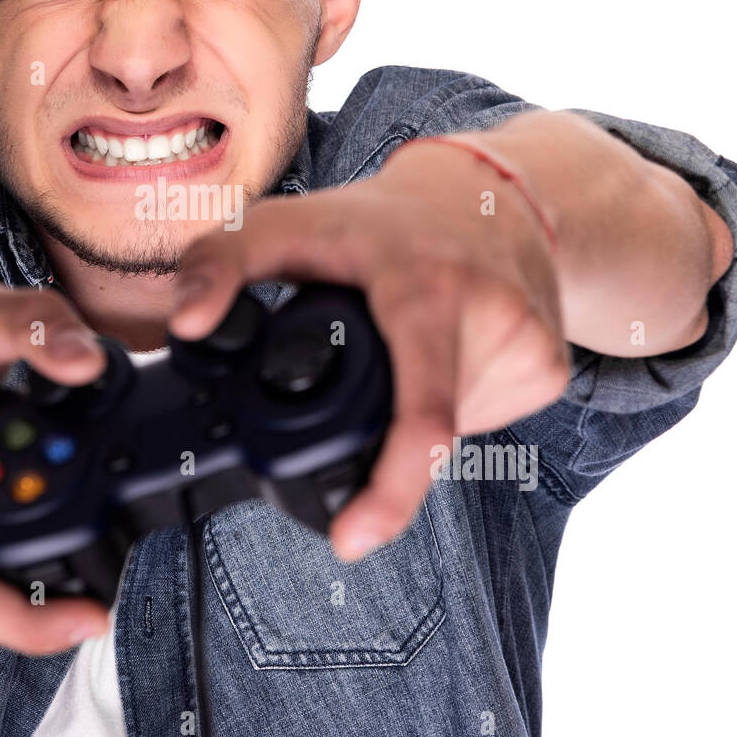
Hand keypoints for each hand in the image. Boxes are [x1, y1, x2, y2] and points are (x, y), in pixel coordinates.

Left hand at [168, 140, 569, 560]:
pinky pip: (480, 423)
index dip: (389, 490)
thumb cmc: (382, 221)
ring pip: (448, 434)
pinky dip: (449, 407)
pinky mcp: (550, 370)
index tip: (350, 541)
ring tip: (406, 342)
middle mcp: (492, 317)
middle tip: (366, 359)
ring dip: (410, 414)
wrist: (492, 196)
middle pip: (419, 433)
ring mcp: (532, 348)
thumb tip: (186, 326)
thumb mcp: (290, 221)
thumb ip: (220, 262)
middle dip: (375, 425)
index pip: (420, 414)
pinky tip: (445, 353)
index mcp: (428, 289)